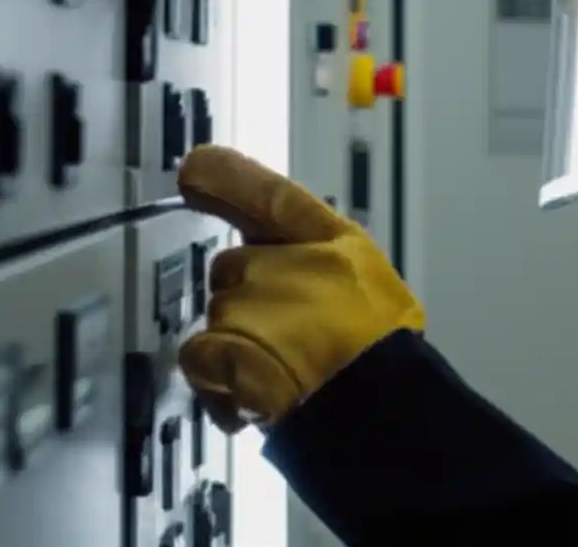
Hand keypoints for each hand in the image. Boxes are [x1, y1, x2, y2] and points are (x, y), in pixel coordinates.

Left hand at [176, 145, 425, 432]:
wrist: (382, 409)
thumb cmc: (384, 353)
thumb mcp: (372, 290)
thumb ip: (325, 269)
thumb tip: (291, 271)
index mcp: (333, 241)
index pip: (272, 195)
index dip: (227, 176)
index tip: (194, 168)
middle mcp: (287, 260)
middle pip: (233, 267)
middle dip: (248, 301)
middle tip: (288, 340)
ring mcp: (253, 301)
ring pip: (219, 315)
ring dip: (236, 345)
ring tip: (281, 375)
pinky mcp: (224, 343)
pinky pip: (199, 356)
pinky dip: (216, 381)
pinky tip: (252, 398)